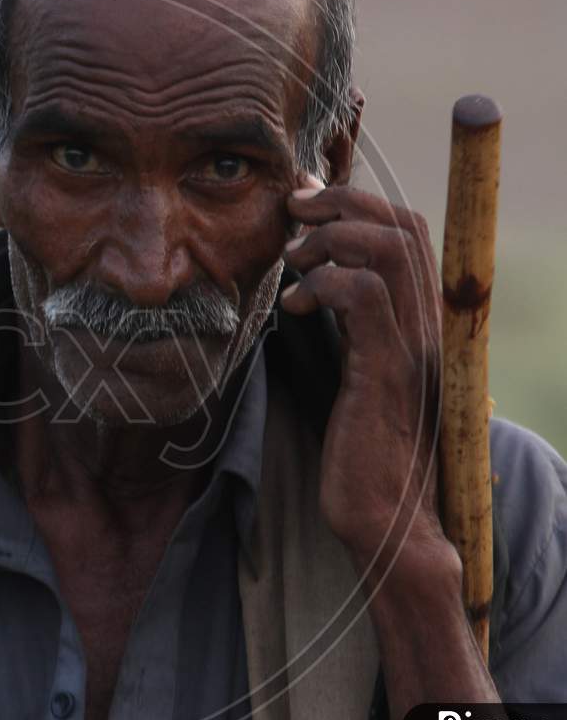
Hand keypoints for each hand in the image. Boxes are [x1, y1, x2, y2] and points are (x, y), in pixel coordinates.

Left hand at [280, 184, 450, 573]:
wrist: (388, 520)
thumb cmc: (364, 452)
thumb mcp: (357, 373)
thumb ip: (348, 325)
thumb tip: (315, 279)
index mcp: (422, 322)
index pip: (409, 231)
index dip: (357, 201)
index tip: (304, 199)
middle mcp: (429, 326)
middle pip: (403, 225)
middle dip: (341, 202)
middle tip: (291, 214)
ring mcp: (413, 346)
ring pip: (388, 247)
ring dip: (330, 237)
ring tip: (293, 261)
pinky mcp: (387, 371)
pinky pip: (365, 296)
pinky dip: (324, 284)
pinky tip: (295, 305)